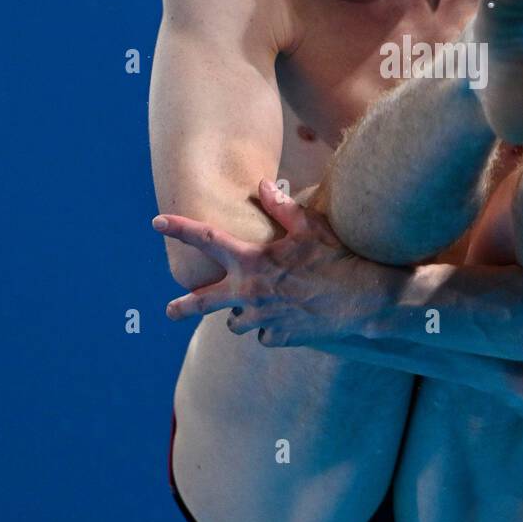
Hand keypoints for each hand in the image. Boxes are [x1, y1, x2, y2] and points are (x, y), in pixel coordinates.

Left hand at [152, 179, 366, 344]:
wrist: (365, 300)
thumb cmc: (339, 258)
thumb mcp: (312, 226)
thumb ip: (282, 207)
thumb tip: (263, 185)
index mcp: (253, 261)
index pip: (207, 239)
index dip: (179, 228)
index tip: (156, 222)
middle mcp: (250, 292)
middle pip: (202, 303)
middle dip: (182, 307)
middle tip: (168, 311)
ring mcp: (263, 318)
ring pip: (235, 322)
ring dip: (239, 314)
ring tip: (251, 308)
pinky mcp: (280, 336)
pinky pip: (264, 334)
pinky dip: (270, 327)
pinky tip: (286, 317)